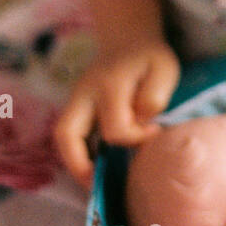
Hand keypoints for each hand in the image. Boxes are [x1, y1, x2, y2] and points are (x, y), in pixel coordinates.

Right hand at [54, 37, 180, 188]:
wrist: (127, 39)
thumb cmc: (150, 58)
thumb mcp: (164, 69)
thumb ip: (154, 96)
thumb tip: (142, 121)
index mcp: (109, 84)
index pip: (114, 127)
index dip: (135, 138)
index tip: (155, 133)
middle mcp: (84, 93)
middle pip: (66, 133)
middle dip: (79, 164)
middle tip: (97, 186)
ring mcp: (75, 100)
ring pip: (61, 137)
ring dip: (74, 163)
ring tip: (92, 184)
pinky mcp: (75, 106)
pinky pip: (68, 135)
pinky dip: (77, 155)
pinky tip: (94, 168)